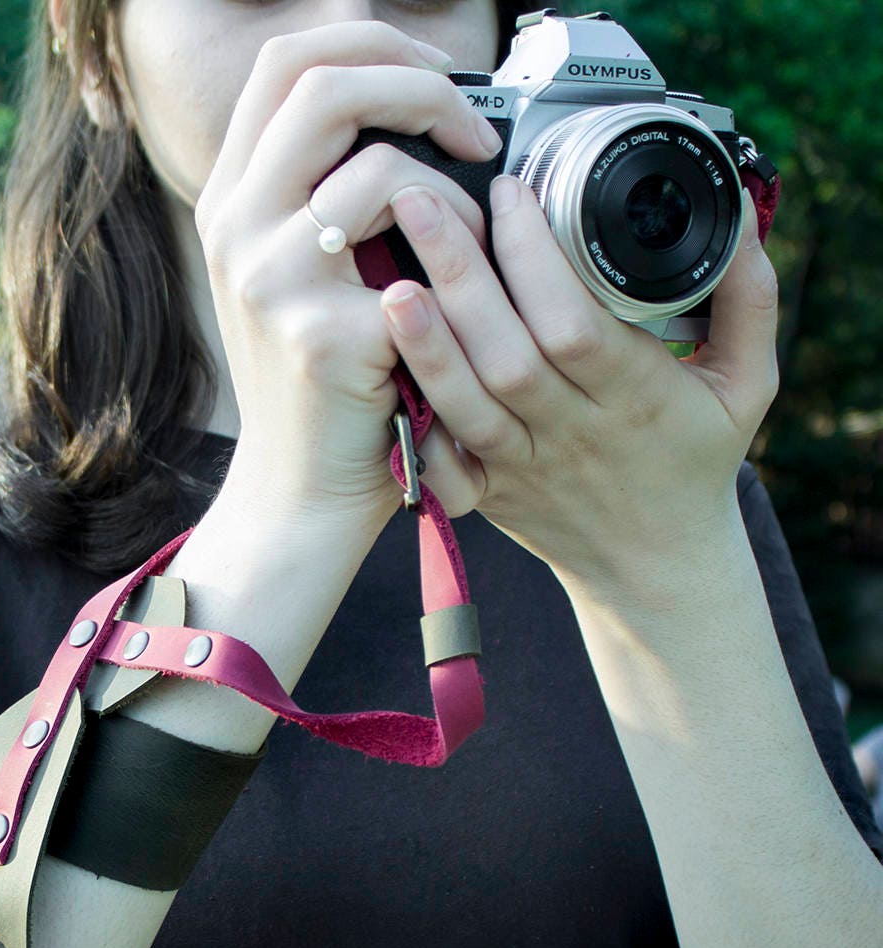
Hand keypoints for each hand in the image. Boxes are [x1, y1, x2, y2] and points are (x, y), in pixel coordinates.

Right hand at [195, 21, 500, 531]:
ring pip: (377, 165)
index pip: (287, 62)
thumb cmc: (323, 383)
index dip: (369, 41)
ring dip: (452, 193)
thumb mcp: (298, 274)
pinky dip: (458, 266)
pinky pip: (415, 260)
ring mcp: (268, 278)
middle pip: (322, 80)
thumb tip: (409, 106)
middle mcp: (234, 226)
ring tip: (469, 240)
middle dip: (420, 84)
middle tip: (473, 132)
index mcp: (231, 199)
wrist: (300, 491)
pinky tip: (459, 306)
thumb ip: (325, 193)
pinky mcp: (317, 333)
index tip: (433, 74)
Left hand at [378, 177, 779, 603]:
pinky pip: (444, 470)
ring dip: (425, 346)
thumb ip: (749, 303)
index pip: (576, 324)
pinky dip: (413, 427)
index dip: (536, 260)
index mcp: (637, 397)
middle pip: (509, 357)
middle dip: (460, 277)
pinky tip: (382, 375)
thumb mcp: (747, 386)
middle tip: (416, 202)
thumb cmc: (696, 465)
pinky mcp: (490, 495)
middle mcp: (574, 433)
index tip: (509, 193)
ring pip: (467, 408)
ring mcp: (525, 469)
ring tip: (389, 282)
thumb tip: (745, 224)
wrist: (657, 568)